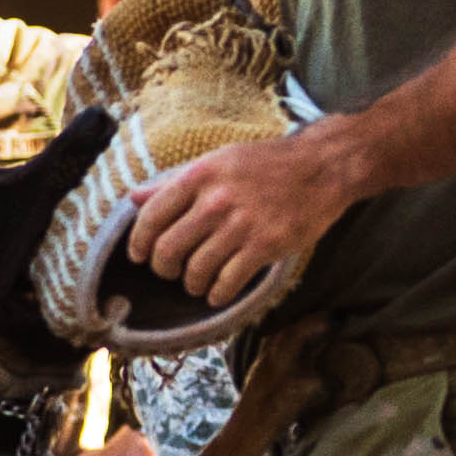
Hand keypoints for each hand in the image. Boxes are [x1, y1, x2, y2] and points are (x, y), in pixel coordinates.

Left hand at [128, 123, 359, 309]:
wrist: (321, 168)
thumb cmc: (266, 164)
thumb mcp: (217, 161)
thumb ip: (174, 182)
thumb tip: (133, 198)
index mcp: (199, 175)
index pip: (151, 216)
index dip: (138, 243)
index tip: (139, 256)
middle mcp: (215, 200)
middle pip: (168, 250)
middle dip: (163, 269)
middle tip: (171, 272)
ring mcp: (240, 225)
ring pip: (196, 271)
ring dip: (192, 284)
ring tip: (199, 282)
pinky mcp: (264, 246)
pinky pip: (227, 282)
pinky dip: (218, 294)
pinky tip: (220, 292)